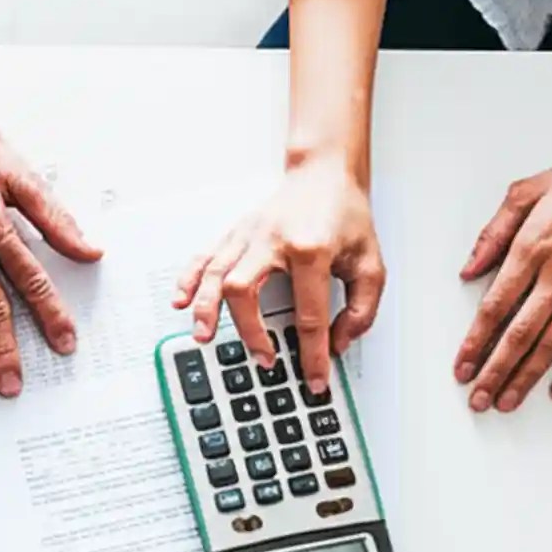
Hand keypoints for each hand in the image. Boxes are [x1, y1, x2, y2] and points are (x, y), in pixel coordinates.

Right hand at [174, 160, 385, 392]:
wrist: (324, 174)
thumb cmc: (344, 214)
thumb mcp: (370, 263)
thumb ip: (361, 308)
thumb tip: (338, 342)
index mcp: (310, 249)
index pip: (308, 314)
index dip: (312, 353)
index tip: (313, 377)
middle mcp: (272, 241)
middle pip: (244, 291)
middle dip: (249, 331)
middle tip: (264, 358)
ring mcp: (247, 236)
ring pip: (215, 274)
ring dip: (206, 308)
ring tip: (204, 336)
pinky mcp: (235, 234)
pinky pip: (203, 258)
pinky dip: (188, 280)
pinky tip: (181, 301)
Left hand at [454, 132, 551, 411]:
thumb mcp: (529, 191)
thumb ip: (493, 233)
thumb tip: (469, 269)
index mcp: (532, 248)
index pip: (495, 307)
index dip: (475, 341)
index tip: (461, 366)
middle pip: (519, 335)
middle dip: (494, 372)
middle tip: (476, 399)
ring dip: (526, 377)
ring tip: (505, 401)